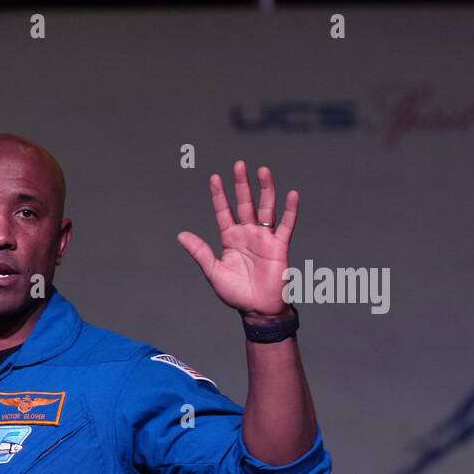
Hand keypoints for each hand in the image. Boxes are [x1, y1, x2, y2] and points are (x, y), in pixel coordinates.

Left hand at [177, 160, 297, 319]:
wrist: (257, 309)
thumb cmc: (235, 293)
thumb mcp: (213, 271)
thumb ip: (200, 251)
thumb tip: (181, 235)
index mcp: (231, 239)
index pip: (224, 211)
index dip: (219, 195)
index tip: (214, 177)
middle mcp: (248, 234)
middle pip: (245, 203)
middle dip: (241, 184)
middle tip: (238, 164)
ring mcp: (264, 238)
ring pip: (266, 208)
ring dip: (265, 189)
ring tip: (262, 170)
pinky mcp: (279, 246)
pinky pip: (286, 225)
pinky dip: (290, 210)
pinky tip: (292, 194)